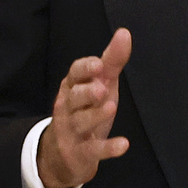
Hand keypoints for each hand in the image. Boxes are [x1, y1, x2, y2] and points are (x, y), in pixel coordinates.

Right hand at [36, 28, 131, 187]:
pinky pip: (93, 150)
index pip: (73, 75)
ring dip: (95, 115)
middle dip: (86, 92)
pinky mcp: (81, 153)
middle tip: (101, 88)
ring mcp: (72, 131)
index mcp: (72, 88)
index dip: (84, 69)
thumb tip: (124, 33)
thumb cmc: (86, 110)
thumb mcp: (101, 84)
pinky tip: (123, 145)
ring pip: (81, 122)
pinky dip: (108, 148)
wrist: (63, 154)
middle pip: (74, 98)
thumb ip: (112, 61)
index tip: (98, 64)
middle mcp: (68, 108)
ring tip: (110, 106)